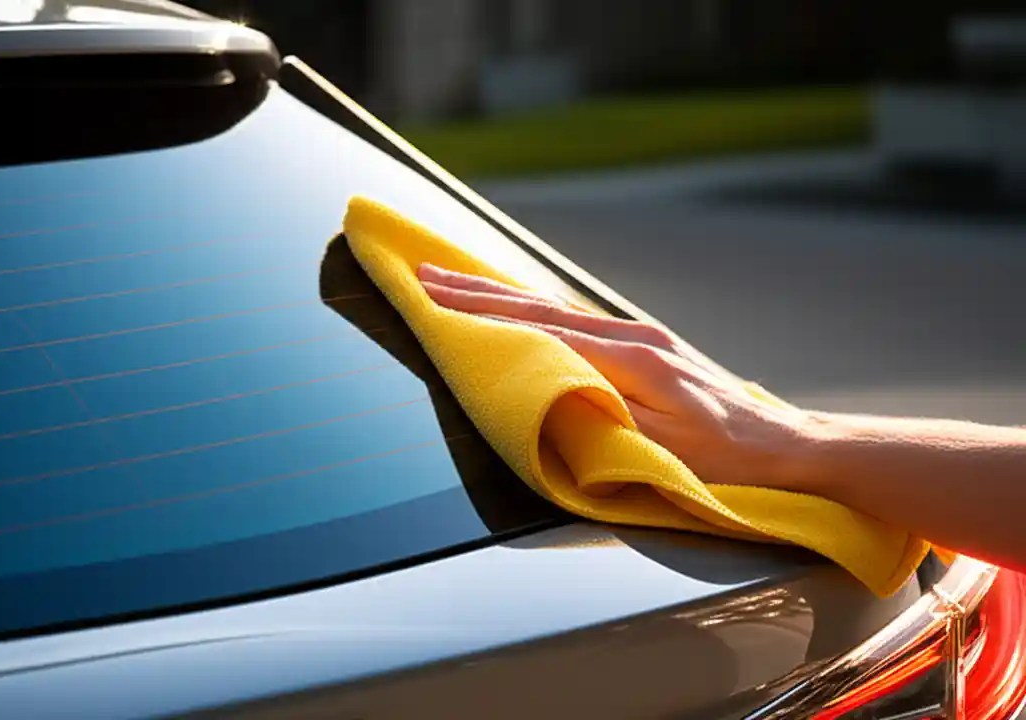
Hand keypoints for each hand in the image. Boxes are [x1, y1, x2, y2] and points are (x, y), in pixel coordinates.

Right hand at [417, 263, 817, 489]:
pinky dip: (536, 309)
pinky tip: (519, 306)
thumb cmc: (728, 462)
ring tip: (455, 282)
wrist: (789, 447)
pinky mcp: (649, 347)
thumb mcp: (664, 449)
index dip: (483, 313)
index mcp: (632, 358)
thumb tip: (550, 383)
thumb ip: (604, 412)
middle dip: (478, 291)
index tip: (434, 295)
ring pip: (557, 308)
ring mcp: (643, 337)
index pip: (540, 329)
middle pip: (540, 307)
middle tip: (425, 273)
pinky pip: (577, 320)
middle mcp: (634, 336)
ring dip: (503, 295)